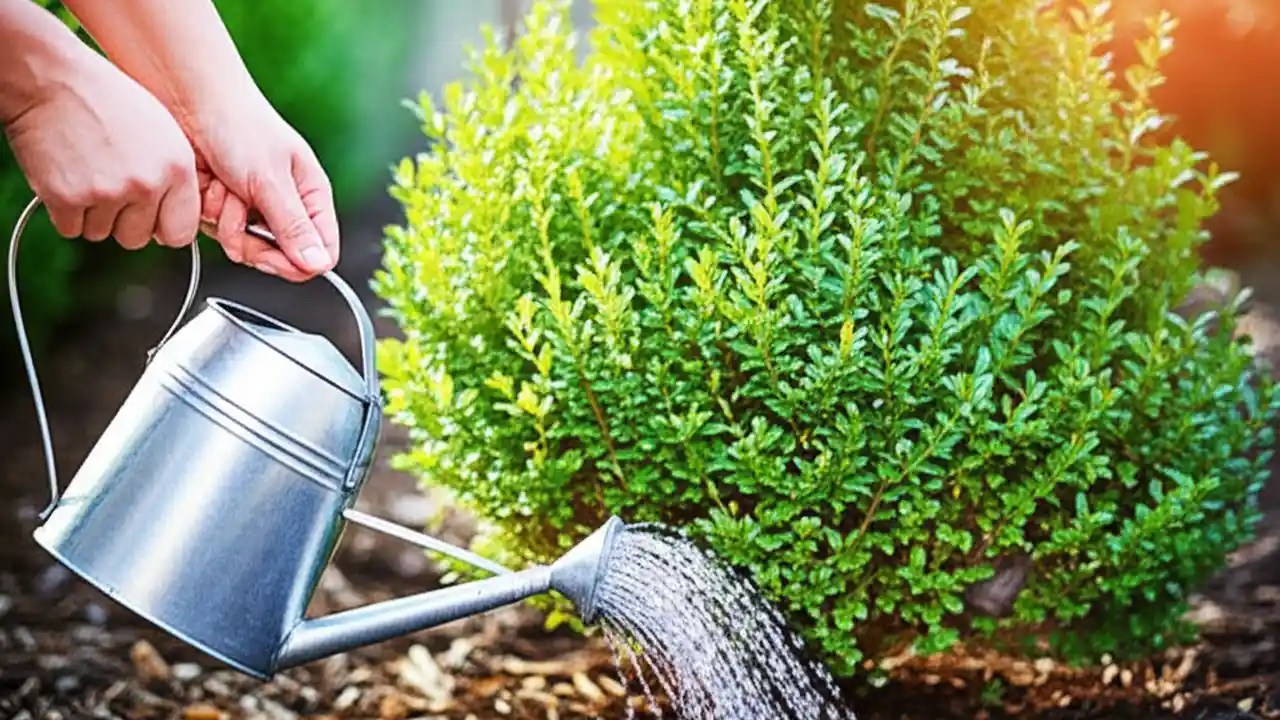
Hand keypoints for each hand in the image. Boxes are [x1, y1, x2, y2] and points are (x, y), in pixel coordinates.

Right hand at [2, 45, 199, 248]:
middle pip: (137, 239)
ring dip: (93, 213)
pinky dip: (66, 211)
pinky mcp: (67, 198)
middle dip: (123, 221)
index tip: (152, 218)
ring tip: (88, 172)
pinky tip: (68, 177)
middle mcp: (145, 184)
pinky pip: (71, 229)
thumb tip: (172, 219)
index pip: (180, 234)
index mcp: (176, 168)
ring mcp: (106, 193)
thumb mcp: (164, 132)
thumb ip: (173, 178)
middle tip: (110, 186)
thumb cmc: (107, 101)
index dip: (163, 227)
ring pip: (102, 234)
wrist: (51, 79)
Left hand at [189, 95, 338, 282]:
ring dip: (225, 220)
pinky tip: (208, 183)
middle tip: (238, 215)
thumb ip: (293, 226)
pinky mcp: (222, 207)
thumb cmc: (238, 124)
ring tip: (223, 186)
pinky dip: (207, 210)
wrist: (188, 99)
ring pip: (242, 245)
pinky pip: (215, 231)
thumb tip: (318, 264)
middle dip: (251, 240)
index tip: (270, 255)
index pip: (320, 252)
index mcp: (311, 196)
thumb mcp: (270, 179)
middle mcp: (285, 206)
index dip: (296, 262)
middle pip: (278, 257)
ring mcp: (252, 208)